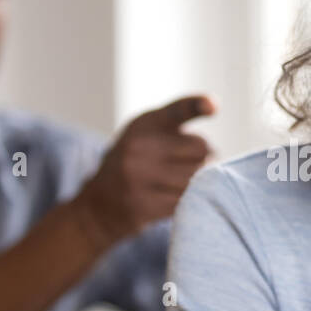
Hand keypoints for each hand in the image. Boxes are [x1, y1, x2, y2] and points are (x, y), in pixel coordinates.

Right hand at [74, 94, 214, 248]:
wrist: (97, 204)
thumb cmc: (134, 163)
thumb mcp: (146, 134)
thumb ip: (177, 131)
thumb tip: (213, 153)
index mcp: (145, 123)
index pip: (178, 110)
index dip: (198, 104)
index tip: (213, 106)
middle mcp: (139, 146)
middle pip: (202, 149)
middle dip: (203, 158)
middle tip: (188, 165)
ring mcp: (139, 176)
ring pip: (196, 178)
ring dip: (196, 182)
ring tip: (177, 183)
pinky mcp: (143, 205)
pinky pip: (185, 200)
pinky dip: (185, 201)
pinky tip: (171, 199)